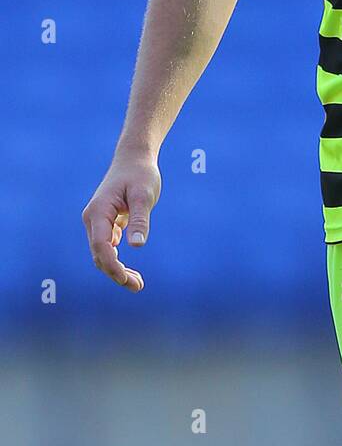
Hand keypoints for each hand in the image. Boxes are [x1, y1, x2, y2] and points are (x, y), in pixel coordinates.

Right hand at [82, 151, 160, 291]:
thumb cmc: (140, 174)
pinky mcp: (105, 222)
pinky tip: (131, 271)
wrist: (134, 158)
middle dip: (116, 273)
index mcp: (98, 212)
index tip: (126, 280)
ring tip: (138, 283)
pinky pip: (107, 247)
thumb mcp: (144, 195)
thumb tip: (136, 246)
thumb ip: (139, 220)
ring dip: (116, 269)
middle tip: (138, 286)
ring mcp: (97, 221)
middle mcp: (93, 218)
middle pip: (99, 254)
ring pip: (102, 253)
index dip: (112, 266)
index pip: (101, 246)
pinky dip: (117, 260)